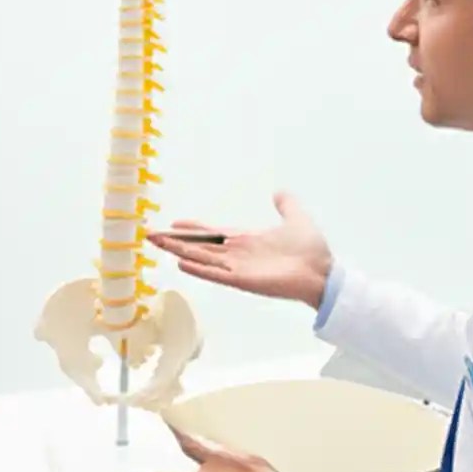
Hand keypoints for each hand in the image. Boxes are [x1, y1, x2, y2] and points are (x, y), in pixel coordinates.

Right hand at [147, 191, 332, 307]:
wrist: (322, 272)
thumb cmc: (311, 250)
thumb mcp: (297, 218)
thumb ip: (286, 205)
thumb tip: (279, 191)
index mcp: (246, 240)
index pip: (213, 233)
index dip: (194, 228)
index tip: (175, 223)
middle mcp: (237, 254)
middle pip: (200, 246)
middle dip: (174, 240)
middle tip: (150, 234)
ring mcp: (238, 268)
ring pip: (201, 257)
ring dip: (179, 250)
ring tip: (157, 244)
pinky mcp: (243, 280)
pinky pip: (216, 273)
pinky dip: (198, 268)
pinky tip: (181, 262)